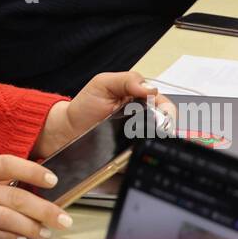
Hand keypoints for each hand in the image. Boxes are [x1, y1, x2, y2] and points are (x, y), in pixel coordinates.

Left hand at [32, 72, 174, 158]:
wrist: (68, 130)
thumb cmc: (85, 105)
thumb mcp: (103, 84)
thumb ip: (127, 80)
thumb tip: (151, 89)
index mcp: (140, 99)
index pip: (164, 105)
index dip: (168, 112)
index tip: (166, 117)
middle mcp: (142, 119)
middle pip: (166, 126)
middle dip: (167, 129)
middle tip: (161, 132)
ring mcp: (137, 139)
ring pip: (157, 143)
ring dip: (159, 144)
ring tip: (153, 144)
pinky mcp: (130, 155)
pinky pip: (144, 158)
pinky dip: (146, 158)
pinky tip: (143, 156)